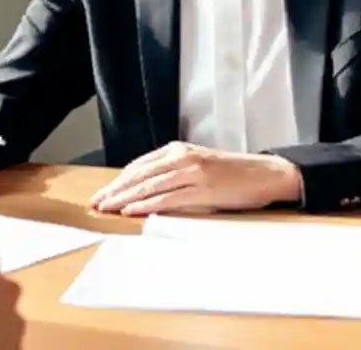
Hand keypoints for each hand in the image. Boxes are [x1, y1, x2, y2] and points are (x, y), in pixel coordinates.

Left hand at [88, 142, 302, 215]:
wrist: (264, 174)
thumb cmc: (231, 173)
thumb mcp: (198, 164)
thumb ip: (173, 172)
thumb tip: (144, 188)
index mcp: (178, 150)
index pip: (139, 165)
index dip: (118, 180)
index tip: (103, 192)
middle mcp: (181, 158)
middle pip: (139, 175)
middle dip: (115, 190)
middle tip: (96, 202)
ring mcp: (191, 172)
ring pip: (149, 186)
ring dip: (124, 198)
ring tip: (108, 208)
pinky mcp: (201, 190)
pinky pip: (167, 198)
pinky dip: (146, 205)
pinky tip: (132, 210)